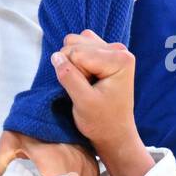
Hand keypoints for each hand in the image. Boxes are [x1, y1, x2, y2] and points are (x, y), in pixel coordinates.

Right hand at [53, 32, 153, 175]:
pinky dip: (76, 60)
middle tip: (87, 89)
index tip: (87, 92)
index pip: (76, 53)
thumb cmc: (102, 121)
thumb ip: (68, 76)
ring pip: (74, 43)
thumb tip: (55, 56)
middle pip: (75, 45)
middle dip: (73, 67)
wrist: (114, 133)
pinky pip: (78, 45)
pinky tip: (86, 76)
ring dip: (73, 64)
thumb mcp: (83, 102)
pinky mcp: (103, 51)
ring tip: (87, 83)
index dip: (74, 74)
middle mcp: (119, 49)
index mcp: (120, 58)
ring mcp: (111, 49)